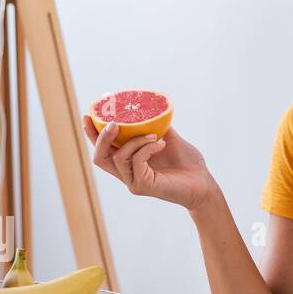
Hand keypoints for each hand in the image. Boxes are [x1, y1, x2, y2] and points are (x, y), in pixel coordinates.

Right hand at [81, 115, 217, 210]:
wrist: (204, 184)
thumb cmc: (187, 164)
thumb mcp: (167, 138)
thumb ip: (155, 126)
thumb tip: (147, 107)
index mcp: (128, 163)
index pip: (103, 150)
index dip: (92, 134)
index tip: (88, 115)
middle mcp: (127, 174)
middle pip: (100, 158)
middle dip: (102, 138)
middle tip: (114, 122)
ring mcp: (134, 182)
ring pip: (118, 158)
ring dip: (134, 141)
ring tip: (153, 135)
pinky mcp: (144, 186)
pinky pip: (136, 162)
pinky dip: (146, 149)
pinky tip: (160, 144)